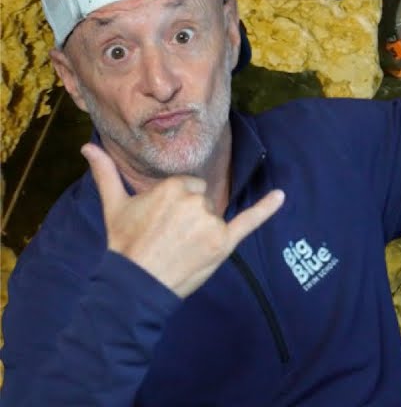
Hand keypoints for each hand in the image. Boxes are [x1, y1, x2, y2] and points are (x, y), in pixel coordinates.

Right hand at [86, 143, 284, 297]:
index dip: (174, 205)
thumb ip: (106, 173)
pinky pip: (249, 220)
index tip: (160, 222)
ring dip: (201, 230)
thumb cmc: (123, 244)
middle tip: (166, 237)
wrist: (132, 286)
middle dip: (188, 216)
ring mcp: (211, 222)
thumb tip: (87, 146)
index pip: (187, 186)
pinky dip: (267, 209)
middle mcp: (195, 201)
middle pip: (201, 200)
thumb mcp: (115, 205)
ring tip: (178, 248)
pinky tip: (282, 196)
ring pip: (213, 216)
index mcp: (173, 186)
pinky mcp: (224, 242)